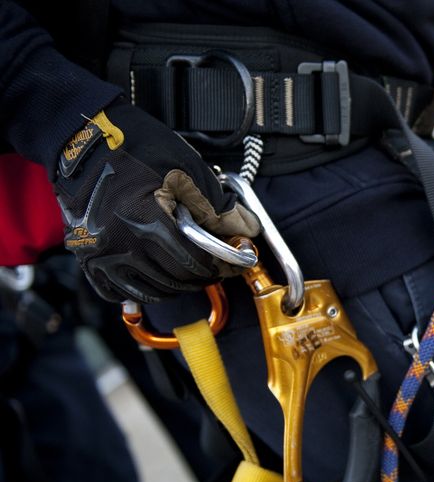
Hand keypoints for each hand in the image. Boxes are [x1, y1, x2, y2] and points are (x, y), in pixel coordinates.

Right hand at [53, 98, 259, 302]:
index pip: (197, 263)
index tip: (236, 262)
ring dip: (176, 285)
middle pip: (176, 279)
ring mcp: (99, 253)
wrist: (84, 137)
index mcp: (149, 222)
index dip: (223, 266)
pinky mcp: (85, 256)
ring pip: (149, 291)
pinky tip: (156, 276)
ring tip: (190, 269)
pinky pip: (116, 291)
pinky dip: (141, 289)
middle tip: (217, 265)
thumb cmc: (137, 147)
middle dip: (203, 275)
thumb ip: (219, 208)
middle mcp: (121, 244)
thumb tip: (248, 231)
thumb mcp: (187, 171)